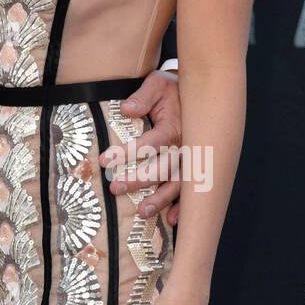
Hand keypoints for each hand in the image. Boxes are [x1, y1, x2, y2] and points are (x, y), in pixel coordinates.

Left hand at [99, 68, 181, 223]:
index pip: (149, 143)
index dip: (127, 152)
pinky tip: (171, 221)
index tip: (105, 160)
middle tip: (115, 188)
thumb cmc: (172, 89)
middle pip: (162, 168)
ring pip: (178, 184)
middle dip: (139, 180)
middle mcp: (185, 147)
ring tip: (142, 212)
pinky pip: (192, 191)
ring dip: (161, 199)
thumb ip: (143, 96)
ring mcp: (192, 161)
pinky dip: (184, 207)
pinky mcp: (196, 168)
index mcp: (174, 127)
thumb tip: (126, 108)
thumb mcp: (158, 83)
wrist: (199, 95)